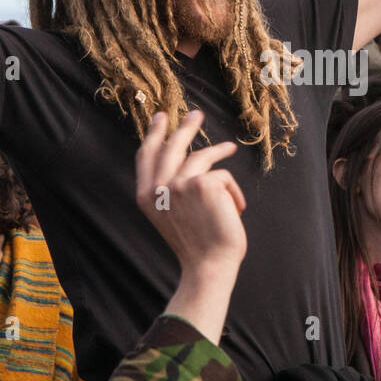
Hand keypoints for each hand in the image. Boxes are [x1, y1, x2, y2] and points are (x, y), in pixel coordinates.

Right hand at [135, 110, 246, 293]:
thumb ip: (169, 189)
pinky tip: (236, 208)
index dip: (154, 134)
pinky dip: (233, 191)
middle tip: (196, 113)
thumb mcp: (172, 215)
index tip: (160, 117)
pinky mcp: (202, 183)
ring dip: (219, 151)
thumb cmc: (196, 245)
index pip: (146, 155)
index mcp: (145, 196)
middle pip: (171, 146)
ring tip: (230, 148)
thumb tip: (184, 157)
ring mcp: (178, 184)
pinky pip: (223, 175)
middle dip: (184, 127)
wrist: (209, 266)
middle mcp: (157, 188)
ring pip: (201, 155)